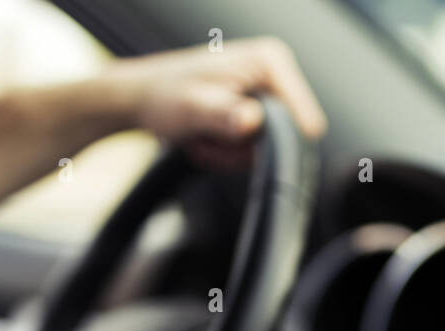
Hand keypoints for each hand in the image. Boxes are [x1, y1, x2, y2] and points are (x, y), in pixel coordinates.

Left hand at [100, 37, 326, 166]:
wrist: (141, 98)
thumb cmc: (163, 95)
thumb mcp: (194, 108)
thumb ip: (224, 115)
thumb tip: (253, 121)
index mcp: (270, 61)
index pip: (303, 118)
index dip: (274, 142)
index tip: (237, 140)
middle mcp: (274, 73)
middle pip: (286, 139)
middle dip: (245, 149)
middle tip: (211, 140)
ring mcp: (265, 93)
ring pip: (267, 150)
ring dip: (232, 154)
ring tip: (205, 137)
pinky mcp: (256, 110)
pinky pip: (254, 149)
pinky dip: (228, 152)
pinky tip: (207, 138)